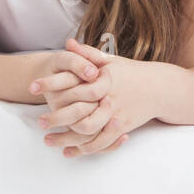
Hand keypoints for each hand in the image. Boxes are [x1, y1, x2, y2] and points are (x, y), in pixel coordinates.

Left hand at [37, 38, 153, 156]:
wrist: (161, 88)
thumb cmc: (133, 72)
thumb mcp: (111, 61)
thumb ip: (88, 54)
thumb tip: (68, 43)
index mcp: (104, 79)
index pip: (73, 83)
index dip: (50, 85)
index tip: (32, 87)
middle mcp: (109, 98)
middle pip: (78, 112)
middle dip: (56, 118)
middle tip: (39, 122)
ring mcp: (116, 116)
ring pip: (88, 133)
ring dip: (66, 139)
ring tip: (48, 140)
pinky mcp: (121, 129)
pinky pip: (101, 143)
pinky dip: (84, 149)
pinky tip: (69, 151)